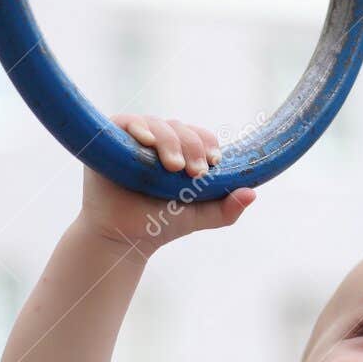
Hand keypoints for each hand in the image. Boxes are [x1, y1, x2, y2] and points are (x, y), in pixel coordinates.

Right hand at [78, 114, 252, 255]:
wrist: (123, 238)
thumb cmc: (159, 225)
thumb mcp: (198, 216)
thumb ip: (225, 208)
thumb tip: (252, 194)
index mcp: (182, 152)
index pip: (200, 137)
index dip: (208, 145)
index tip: (212, 164)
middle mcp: (159, 141)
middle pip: (181, 129)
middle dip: (192, 147)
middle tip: (194, 173)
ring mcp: (135, 139)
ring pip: (159, 125)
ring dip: (169, 142)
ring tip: (173, 167)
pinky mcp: (110, 139)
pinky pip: (127, 122)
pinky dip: (138, 128)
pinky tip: (146, 140)